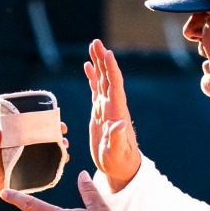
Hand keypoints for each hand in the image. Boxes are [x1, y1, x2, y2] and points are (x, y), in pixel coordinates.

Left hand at [0, 123, 70, 196]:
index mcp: (22, 137)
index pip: (37, 126)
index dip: (48, 121)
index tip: (53, 119)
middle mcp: (31, 146)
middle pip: (49, 137)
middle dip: (59, 133)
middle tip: (62, 132)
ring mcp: (35, 159)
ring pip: (53, 150)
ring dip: (62, 147)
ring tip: (64, 146)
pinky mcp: (37, 171)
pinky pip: (52, 166)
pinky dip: (59, 163)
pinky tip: (64, 161)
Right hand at [84, 39, 141, 191]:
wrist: (121, 168)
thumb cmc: (120, 162)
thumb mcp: (117, 152)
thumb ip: (117, 137)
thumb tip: (120, 122)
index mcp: (117, 112)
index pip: (115, 86)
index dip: (111, 69)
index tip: (107, 53)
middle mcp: (113, 106)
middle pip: (107, 77)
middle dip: (102, 59)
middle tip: (96, 42)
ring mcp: (106, 108)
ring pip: (101, 81)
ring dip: (98, 63)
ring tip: (93, 47)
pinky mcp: (99, 113)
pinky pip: (96, 90)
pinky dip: (92, 77)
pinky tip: (88, 66)